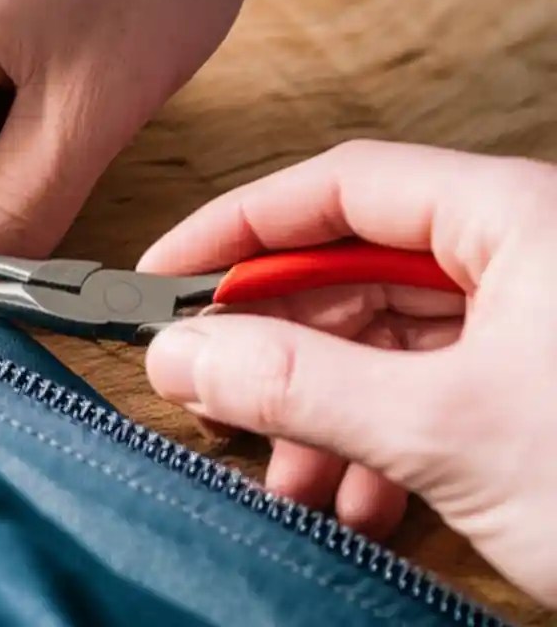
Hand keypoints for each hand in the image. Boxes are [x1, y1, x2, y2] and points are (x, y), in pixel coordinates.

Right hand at [141, 140, 556, 607]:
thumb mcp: (442, 430)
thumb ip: (296, 382)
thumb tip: (185, 353)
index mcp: (517, 219)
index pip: (340, 188)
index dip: (238, 227)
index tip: (167, 271)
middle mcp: (524, 257)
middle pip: (355, 271)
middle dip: (280, 347)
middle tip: (212, 389)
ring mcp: (531, 326)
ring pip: (387, 343)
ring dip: (323, 412)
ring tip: (291, 477)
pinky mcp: (534, 388)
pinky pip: (427, 393)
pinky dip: (377, 444)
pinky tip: (358, 498)